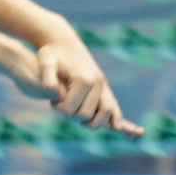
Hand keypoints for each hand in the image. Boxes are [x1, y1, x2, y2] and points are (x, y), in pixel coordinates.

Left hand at [15, 40, 143, 135]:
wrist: (64, 44)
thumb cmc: (52, 53)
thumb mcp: (45, 62)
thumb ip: (47, 78)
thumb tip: (54, 95)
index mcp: (85, 79)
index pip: (71, 110)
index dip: (57, 109)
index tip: (51, 100)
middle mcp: (98, 83)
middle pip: (86, 115)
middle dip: (70, 115)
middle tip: (59, 105)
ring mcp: (104, 86)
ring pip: (106, 114)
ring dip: (92, 121)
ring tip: (77, 117)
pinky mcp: (105, 89)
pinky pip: (114, 107)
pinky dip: (120, 119)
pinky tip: (130, 130)